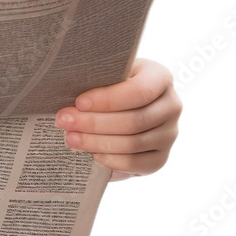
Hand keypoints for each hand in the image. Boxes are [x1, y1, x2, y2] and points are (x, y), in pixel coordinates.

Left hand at [54, 57, 180, 181]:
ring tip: (70, 138)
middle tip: (64, 121)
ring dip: (97, 142)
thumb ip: (98, 78)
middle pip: (134, 121)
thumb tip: (68, 92)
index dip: (108, 99)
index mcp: (160, 77)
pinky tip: (91, 154)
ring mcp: (168, 134)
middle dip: (94, 123)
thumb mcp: (108, 72)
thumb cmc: (110, 82)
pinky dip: (111, 160)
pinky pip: (136, 163)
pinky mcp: (160, 158)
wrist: (124, 103)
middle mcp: (171, 106)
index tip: (79, 102)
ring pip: (133, 144)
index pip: (139, 91)